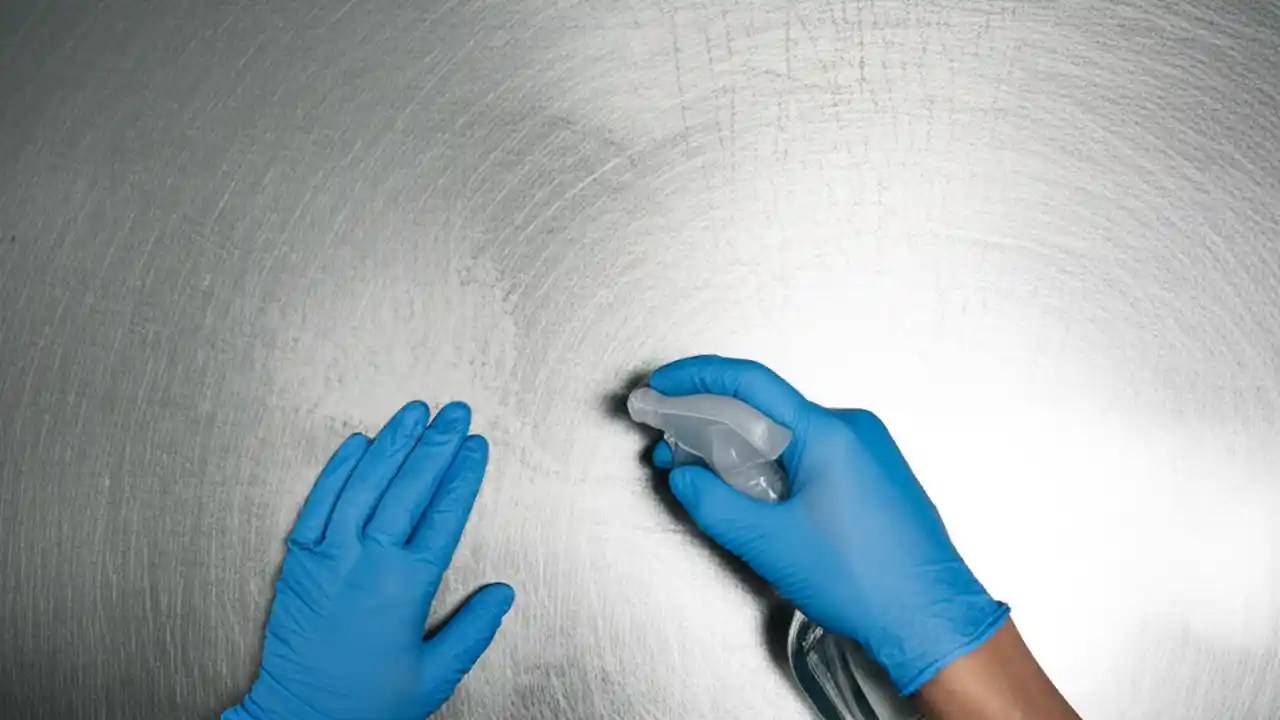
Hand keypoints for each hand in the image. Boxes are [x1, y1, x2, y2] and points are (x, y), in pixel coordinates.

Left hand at [225, 401, 513, 719]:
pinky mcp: (300, 559)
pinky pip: (321, 501)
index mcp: (407, 585)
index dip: (464, 475)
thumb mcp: (434, 674)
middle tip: (456, 413)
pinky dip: (340, 469)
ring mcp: (330, 554)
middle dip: (437, 444)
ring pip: (365, 483)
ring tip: (415, 412)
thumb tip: (502, 594)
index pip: (444, 513)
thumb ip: (473, 629)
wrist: (299, 719)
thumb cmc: (364, 704)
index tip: (477, 448)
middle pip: (410, 487)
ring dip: (393, 443)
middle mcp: (368, 560)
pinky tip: (358, 445)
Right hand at [648, 356, 1007, 693]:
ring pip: (785, 433)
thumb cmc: (864, 582)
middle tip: (668, 443)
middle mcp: (851, 429)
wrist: (931, 620)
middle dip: (708, 421)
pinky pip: (809, 452)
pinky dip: (769, 462)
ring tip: (701, 475)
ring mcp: (866, 450)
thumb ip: (714, 503)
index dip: (695, 378)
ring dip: (737, 447)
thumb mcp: (770, 544)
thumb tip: (682, 476)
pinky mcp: (871, 475)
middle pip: (764, 407)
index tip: (661, 387)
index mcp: (829, 433)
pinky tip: (746, 488)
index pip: (749, 382)